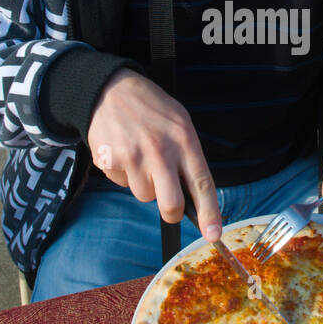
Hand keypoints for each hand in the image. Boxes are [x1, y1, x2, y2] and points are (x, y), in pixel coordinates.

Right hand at [87, 70, 221, 239]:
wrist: (109, 89)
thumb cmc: (150, 108)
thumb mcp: (179, 122)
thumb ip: (188, 156)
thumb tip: (195, 196)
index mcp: (184, 139)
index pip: (202, 183)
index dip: (209, 213)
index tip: (213, 234)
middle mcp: (160, 150)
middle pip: (171, 204)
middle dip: (171, 212)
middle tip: (169, 204)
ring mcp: (134, 157)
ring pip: (143, 196)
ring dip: (143, 184)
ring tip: (140, 156)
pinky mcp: (111, 160)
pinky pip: (122, 184)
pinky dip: (123, 174)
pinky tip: (124, 152)